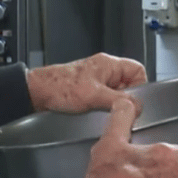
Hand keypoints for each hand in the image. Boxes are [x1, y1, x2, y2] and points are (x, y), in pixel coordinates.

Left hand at [26, 53, 146, 112]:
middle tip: (116, 108)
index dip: (140, 86)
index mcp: (108, 64)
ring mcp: (96, 81)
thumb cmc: (59, 87)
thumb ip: (118, 100)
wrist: (36, 92)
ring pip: (116, 94)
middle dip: (125, 99)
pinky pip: (104, 99)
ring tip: (102, 110)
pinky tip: (94, 113)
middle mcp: (104, 70)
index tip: (135, 101)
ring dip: (112, 104)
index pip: (138, 70)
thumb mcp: (93, 95)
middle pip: (128, 84)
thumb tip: (138, 106)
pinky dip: (102, 107)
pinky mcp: (88, 91)